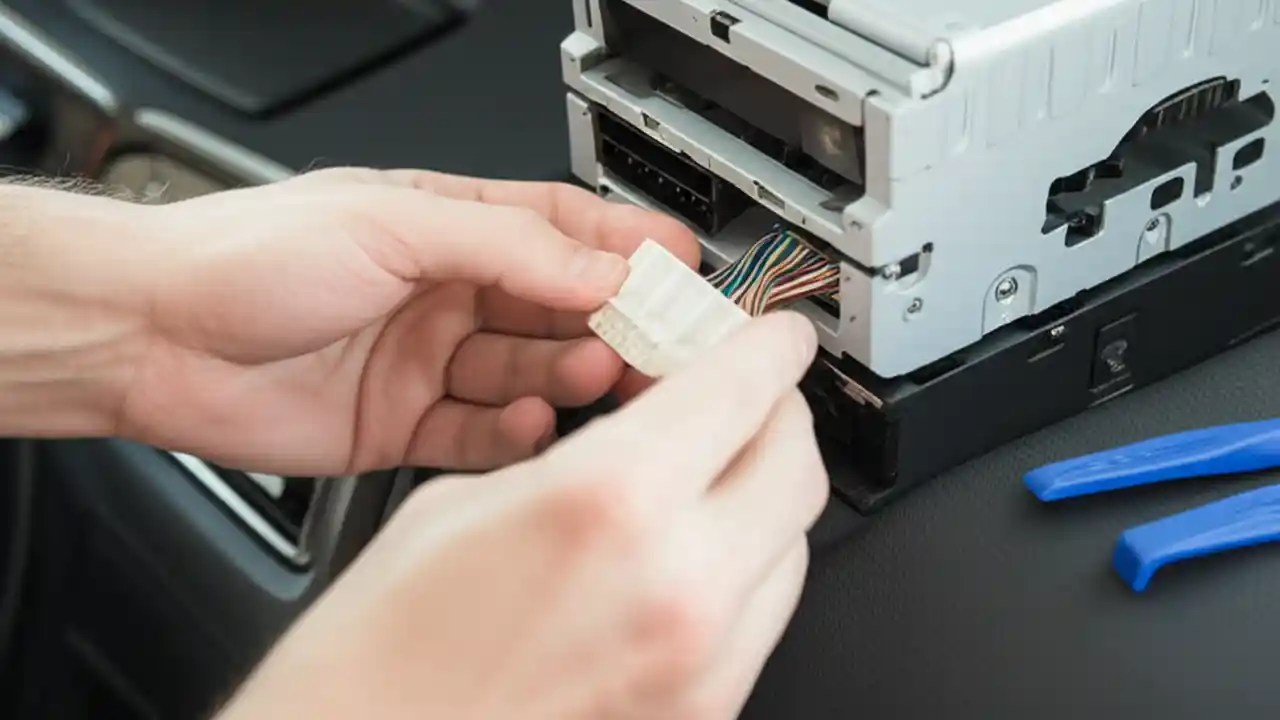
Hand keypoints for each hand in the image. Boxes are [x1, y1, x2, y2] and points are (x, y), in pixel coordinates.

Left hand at [110, 169, 697, 474]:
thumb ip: (511, 245)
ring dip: (568, 374)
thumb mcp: (396, 224)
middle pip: (562, 309)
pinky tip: (529, 421)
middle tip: (662, 345)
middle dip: (615, 324)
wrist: (151, 335)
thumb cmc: (249, 254)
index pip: (567, 229)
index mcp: (451, 225)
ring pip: (530, 372)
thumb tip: (605, 261)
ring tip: (593, 372)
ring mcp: (429, 363)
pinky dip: (513, 433)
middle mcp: (447, 293)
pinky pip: (483, 435)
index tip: (686, 271)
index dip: (630, 247)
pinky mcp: (405, 427)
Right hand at [217, 312, 827, 719]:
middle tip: (743, 398)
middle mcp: (677, 585)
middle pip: (795, 463)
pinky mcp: (704, 712)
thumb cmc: (382, 648)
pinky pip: (760, 617)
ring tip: (706, 480)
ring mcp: (701, 662)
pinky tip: (683, 558)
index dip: (769, 346)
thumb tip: (649, 433)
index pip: (744, 386)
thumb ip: (584, 457)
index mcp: (609, 502)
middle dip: (777, 416)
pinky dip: (739, 571)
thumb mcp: (467, 501)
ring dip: (760, 495)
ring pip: (791, 545)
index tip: (772, 337)